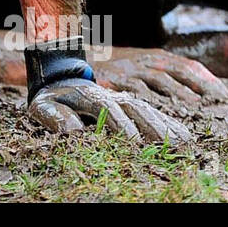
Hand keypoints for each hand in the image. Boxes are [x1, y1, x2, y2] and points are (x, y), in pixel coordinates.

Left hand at [28, 77, 192, 142]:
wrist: (57, 81)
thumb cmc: (50, 101)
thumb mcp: (43, 108)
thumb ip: (56, 117)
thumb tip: (73, 131)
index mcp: (88, 95)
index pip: (107, 108)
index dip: (120, 124)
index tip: (132, 141)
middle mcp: (110, 96)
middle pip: (135, 108)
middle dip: (152, 126)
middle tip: (170, 144)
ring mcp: (122, 99)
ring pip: (148, 110)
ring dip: (165, 126)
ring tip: (184, 143)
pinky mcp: (130, 106)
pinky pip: (152, 113)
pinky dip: (168, 124)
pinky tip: (184, 136)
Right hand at [92, 47, 227, 102]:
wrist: (73, 64)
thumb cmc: (111, 71)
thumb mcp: (137, 69)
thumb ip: (159, 78)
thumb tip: (190, 94)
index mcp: (153, 57)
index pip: (186, 65)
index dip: (207, 78)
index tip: (224, 94)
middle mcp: (144, 60)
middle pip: (178, 69)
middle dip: (200, 83)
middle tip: (218, 99)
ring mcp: (130, 69)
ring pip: (161, 79)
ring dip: (180, 92)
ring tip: (196, 105)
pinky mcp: (115, 80)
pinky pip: (137, 89)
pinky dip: (152, 100)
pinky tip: (163, 111)